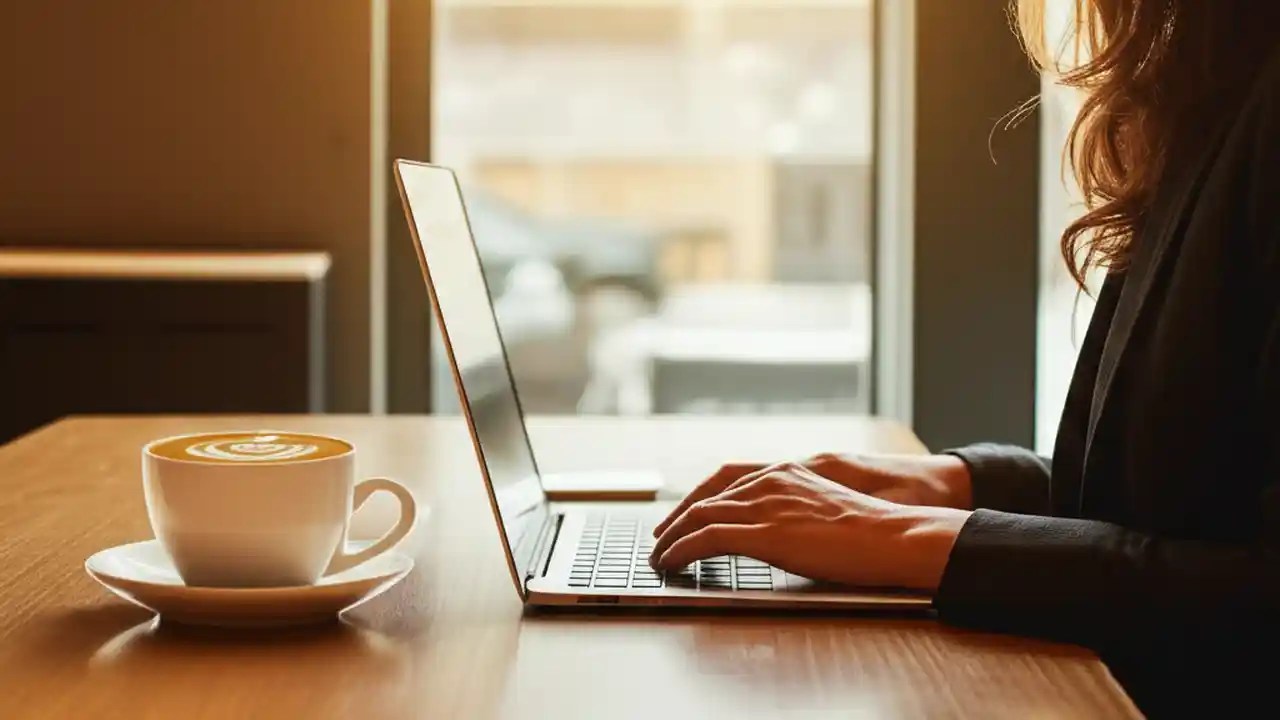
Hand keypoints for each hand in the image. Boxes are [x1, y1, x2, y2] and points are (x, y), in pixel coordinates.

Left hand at [655, 455, 970, 536]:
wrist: (897, 535)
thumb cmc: (874, 532)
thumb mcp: (827, 509)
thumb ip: (797, 512)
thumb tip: (781, 534)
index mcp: (786, 472)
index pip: (726, 480)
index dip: (697, 498)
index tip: (681, 515)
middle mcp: (770, 481)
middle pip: (706, 496)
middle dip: (677, 518)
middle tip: (659, 538)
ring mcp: (766, 504)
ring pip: (699, 516)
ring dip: (672, 537)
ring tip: (658, 556)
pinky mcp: (764, 532)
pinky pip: (707, 538)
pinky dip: (682, 550)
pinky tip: (671, 563)